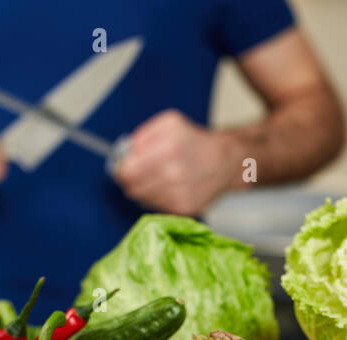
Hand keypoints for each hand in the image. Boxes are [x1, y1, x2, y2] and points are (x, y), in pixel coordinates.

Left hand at [114, 109, 242, 215]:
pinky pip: (156, 206)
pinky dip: (156, 197)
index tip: (123, 165)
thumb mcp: (169, 123)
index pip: (127, 171)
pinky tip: (167, 187)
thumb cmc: (194, 141)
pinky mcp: (184, 209)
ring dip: (143, 189)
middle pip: (132, 188)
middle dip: (130, 180)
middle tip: (137, 173)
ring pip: (142, 199)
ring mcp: (179, 194)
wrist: (225, 162)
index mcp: (168, 149)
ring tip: (155, 177)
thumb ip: (142, 135)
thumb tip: (124, 154)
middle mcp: (174, 174)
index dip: (121, 168)